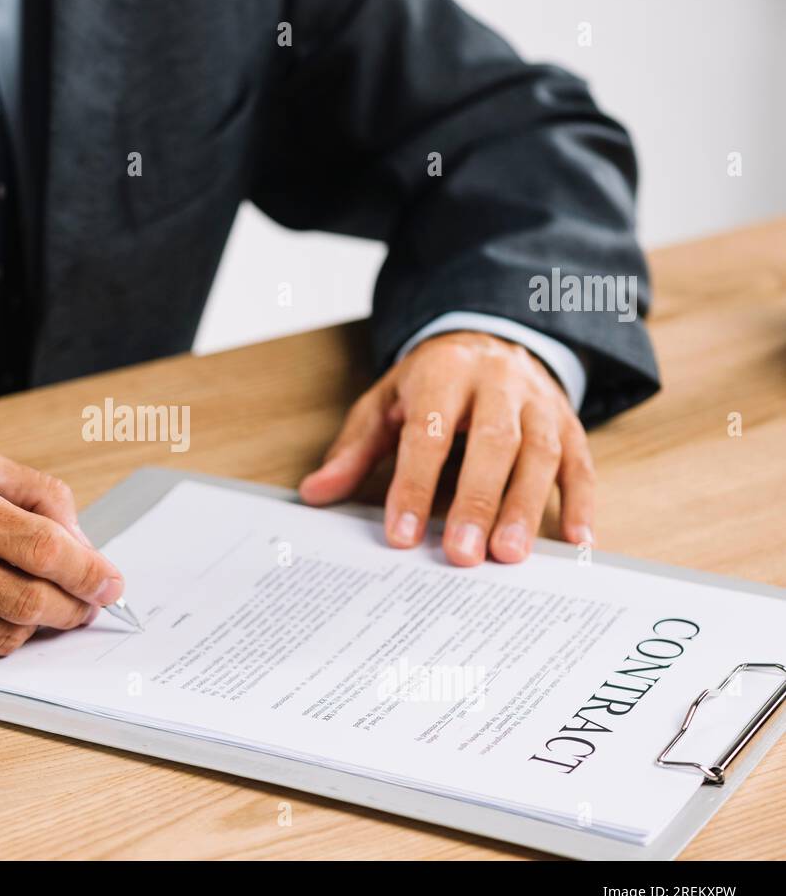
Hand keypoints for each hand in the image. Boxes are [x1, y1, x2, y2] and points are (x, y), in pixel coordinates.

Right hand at [0, 449, 124, 665]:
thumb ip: (31, 494)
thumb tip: (81, 542)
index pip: (39, 546)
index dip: (87, 570)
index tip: (110, 581)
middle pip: (30, 601)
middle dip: (73, 607)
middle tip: (86, 603)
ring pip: (5, 636)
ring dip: (34, 626)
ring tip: (36, 606)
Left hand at [299, 331, 593, 564]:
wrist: (490, 339)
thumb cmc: (429, 385)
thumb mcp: (384, 405)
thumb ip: (354, 450)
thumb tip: (315, 493)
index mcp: (443, 374)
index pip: (428, 433)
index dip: (414, 485)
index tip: (402, 536)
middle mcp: (498, 383)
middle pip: (491, 443)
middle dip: (476, 501)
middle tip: (461, 555)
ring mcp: (539, 403)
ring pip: (539, 454)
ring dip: (525, 508)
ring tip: (507, 556)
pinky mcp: (570, 423)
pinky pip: (581, 463)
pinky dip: (581, 503)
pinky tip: (576, 543)